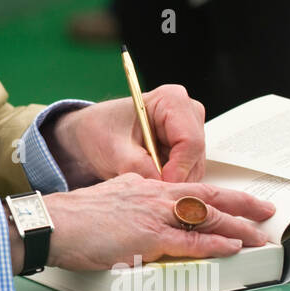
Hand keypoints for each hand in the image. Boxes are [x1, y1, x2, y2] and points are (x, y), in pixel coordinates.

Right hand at [42, 174, 274, 271]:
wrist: (52, 223)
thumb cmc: (70, 220)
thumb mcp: (106, 205)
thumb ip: (129, 212)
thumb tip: (140, 228)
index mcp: (141, 186)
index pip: (185, 188)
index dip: (213, 195)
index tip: (230, 200)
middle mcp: (151, 195)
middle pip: (204, 195)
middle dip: (238, 202)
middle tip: (264, 210)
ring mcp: (151, 215)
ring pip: (204, 217)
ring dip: (236, 225)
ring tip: (259, 234)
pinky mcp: (148, 237)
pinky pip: (189, 241)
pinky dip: (214, 244)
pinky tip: (233, 247)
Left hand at [48, 84, 206, 186]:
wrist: (94, 133)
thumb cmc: (101, 130)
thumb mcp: (114, 149)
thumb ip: (137, 166)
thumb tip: (159, 185)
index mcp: (172, 100)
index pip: (190, 141)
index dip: (179, 169)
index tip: (161, 185)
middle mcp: (187, 113)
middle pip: (195, 157)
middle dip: (174, 178)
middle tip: (150, 190)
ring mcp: (190, 131)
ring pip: (194, 169)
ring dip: (171, 182)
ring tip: (144, 182)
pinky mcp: (187, 149)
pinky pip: (188, 174)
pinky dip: (170, 182)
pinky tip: (150, 179)